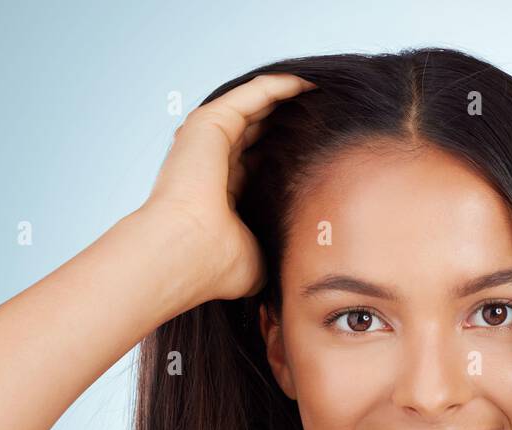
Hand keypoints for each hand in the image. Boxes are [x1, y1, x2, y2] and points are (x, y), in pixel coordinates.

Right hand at [138, 72, 316, 302]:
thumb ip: (275, 247)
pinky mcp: (211, 121)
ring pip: (255, 107)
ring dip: (287, 99)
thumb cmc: (217, 265)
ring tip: (320, 92)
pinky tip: (308, 83)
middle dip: (287, 121)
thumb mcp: (258, 259)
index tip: (316, 151)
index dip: (283, 155)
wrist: (187, 252)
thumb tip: (300, 257)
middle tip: (324, 115)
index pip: (253, 164)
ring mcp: (208, 139)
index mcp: (219, 193)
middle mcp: (211, 162)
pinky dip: (281, 86)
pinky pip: (255, 93)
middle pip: (255, 130)